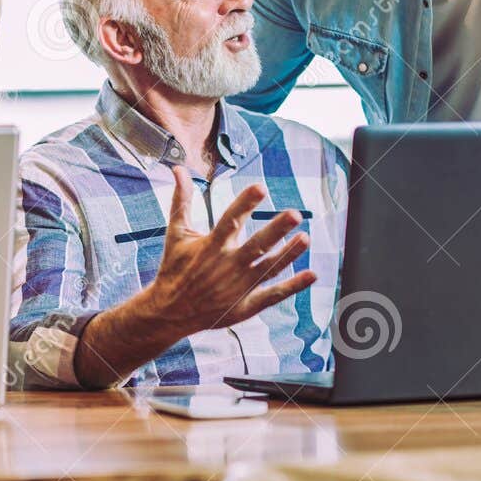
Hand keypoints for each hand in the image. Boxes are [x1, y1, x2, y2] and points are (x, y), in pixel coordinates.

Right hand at [144, 170, 315, 335]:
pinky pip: (273, 294)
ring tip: (306, 238)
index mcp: (209, 247)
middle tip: (294, 214)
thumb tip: (179, 169)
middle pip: (255, 245)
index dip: (244, 204)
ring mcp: (238, 286)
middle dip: (276, 230)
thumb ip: (182, 201)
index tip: (260, 188)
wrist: (169, 311)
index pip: (229, 221)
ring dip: (288, 254)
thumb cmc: (174, 268)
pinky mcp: (245, 304)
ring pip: (268, 268)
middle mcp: (226, 266)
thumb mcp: (176, 233)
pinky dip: (292, 286)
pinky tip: (311, 274)